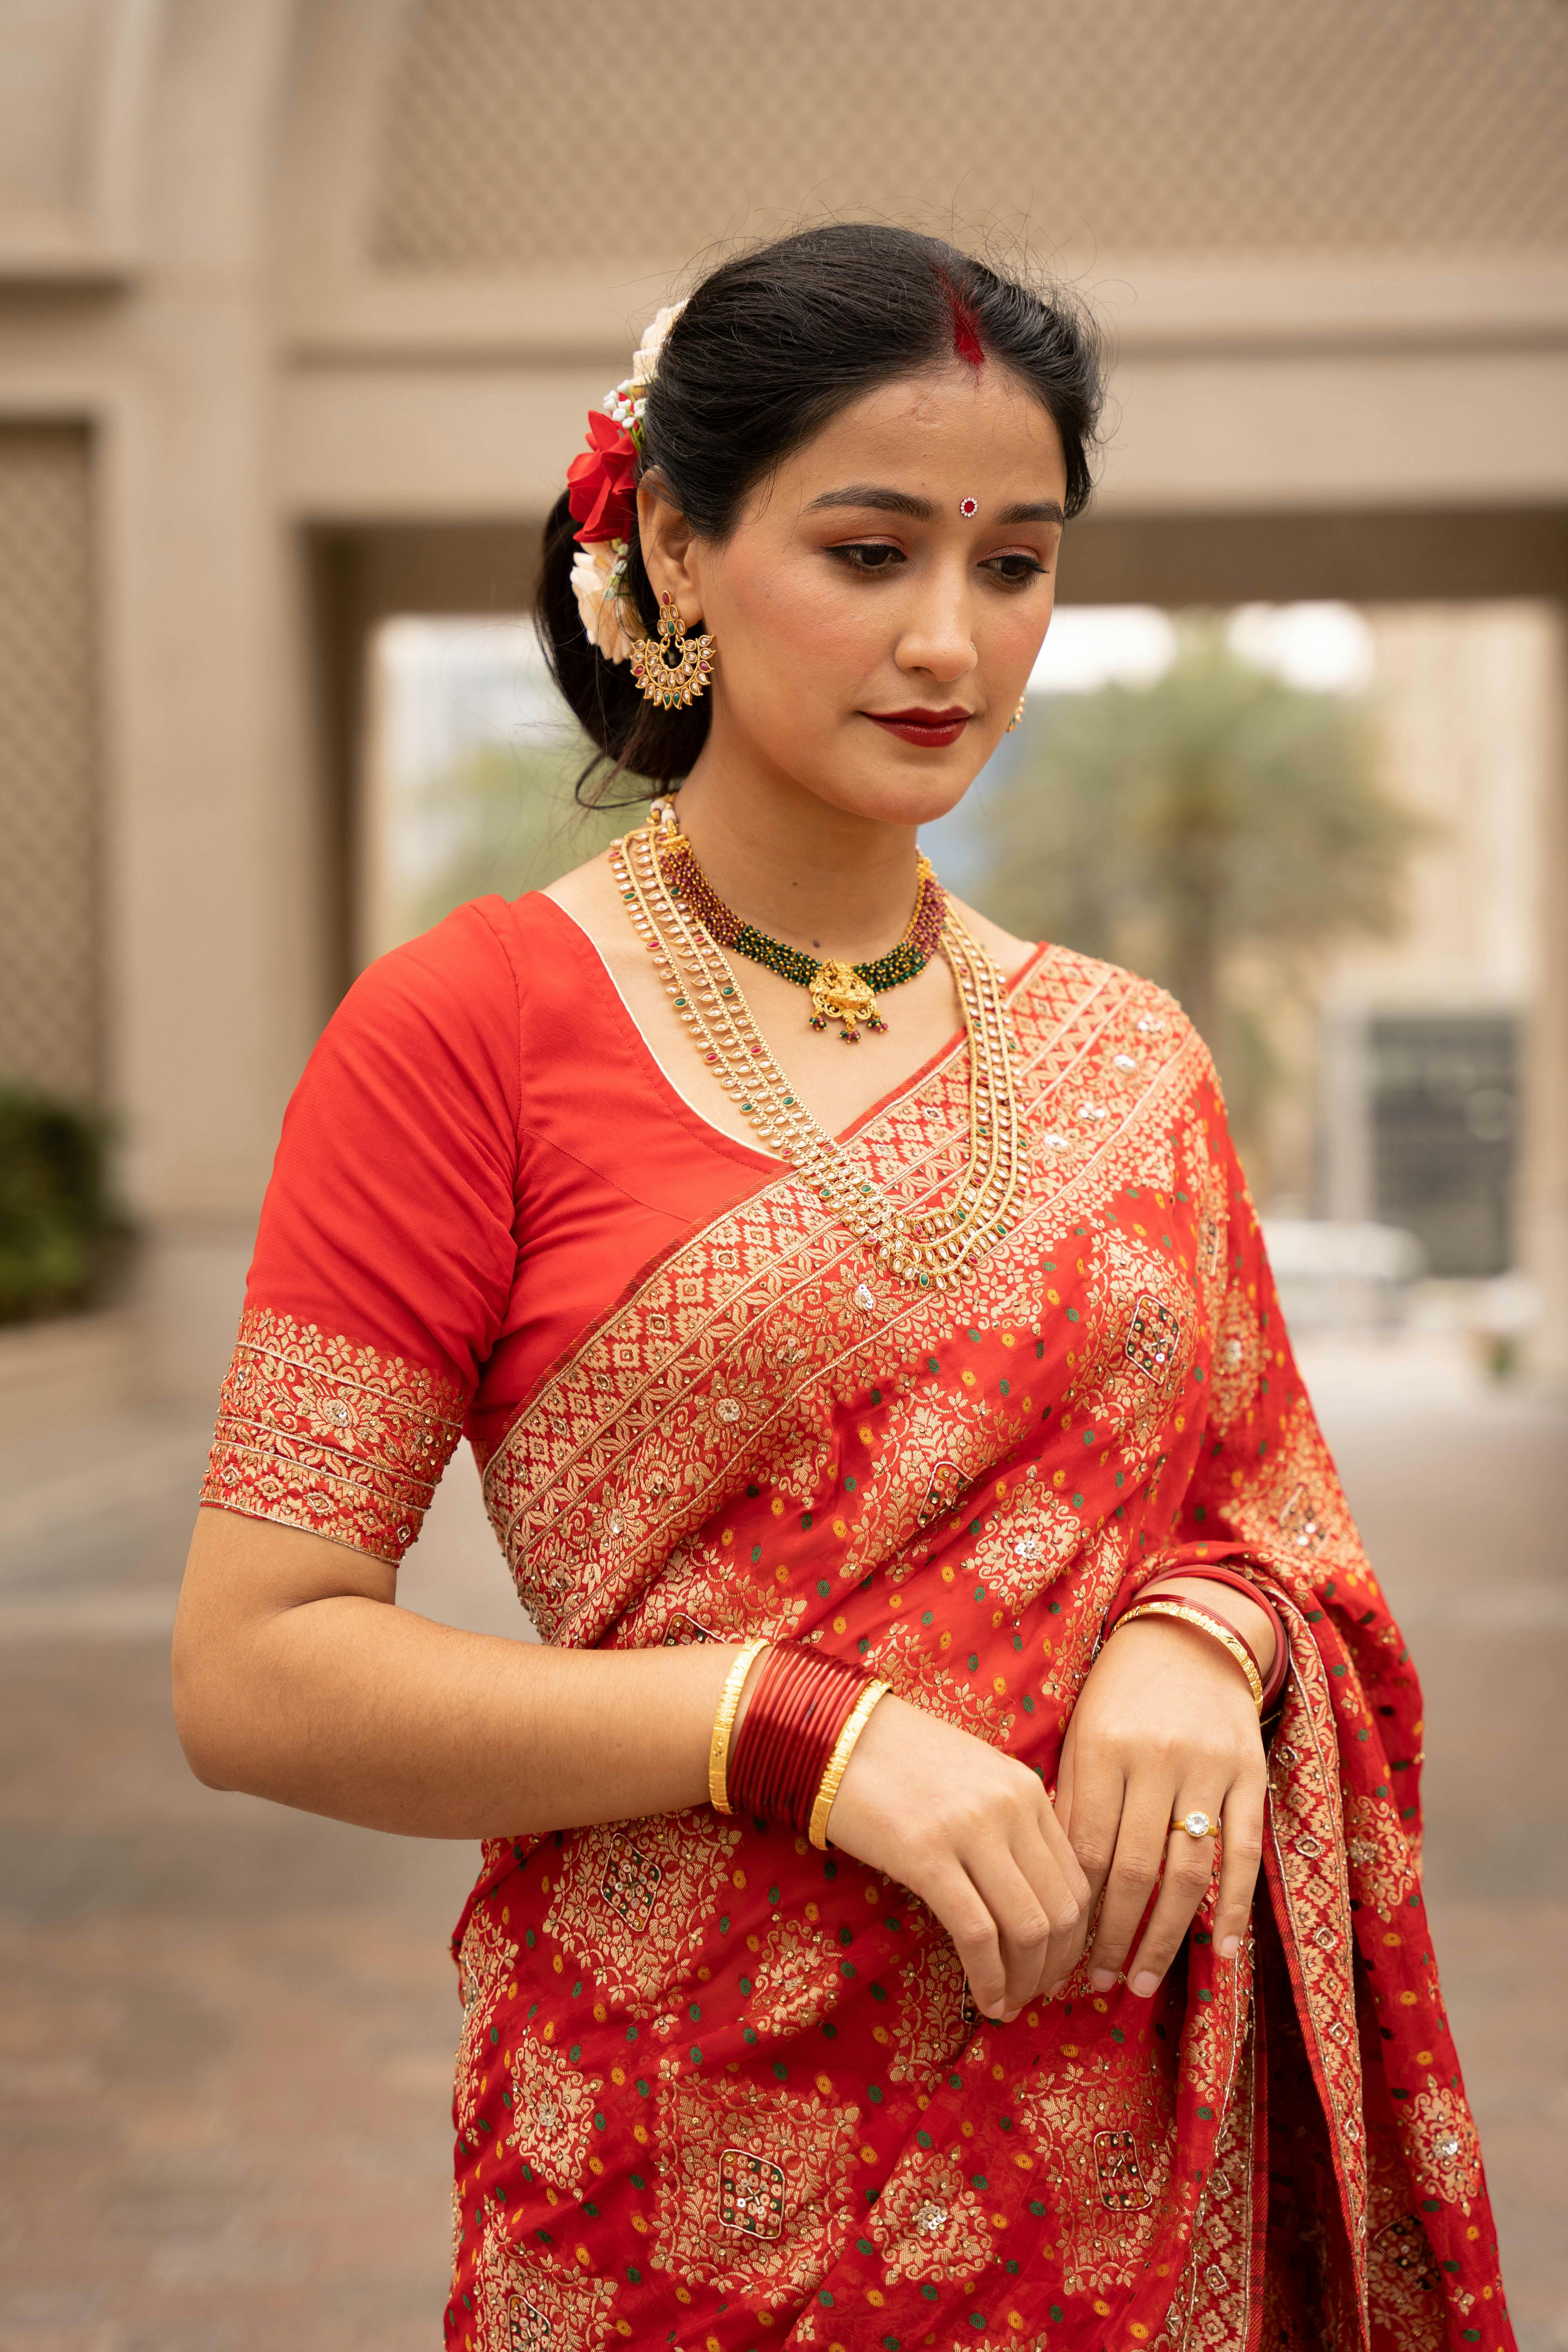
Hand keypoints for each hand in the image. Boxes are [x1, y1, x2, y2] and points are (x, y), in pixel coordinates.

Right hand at [826, 1693, 1090, 2021]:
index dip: (1074, 1938)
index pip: (1077, 1880)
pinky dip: (988, 1977)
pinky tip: (985, 1999)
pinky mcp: (926, 1855)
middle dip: (1053, 1967)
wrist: (836, 1734)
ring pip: (1027, 1927)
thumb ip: (1011, 1825)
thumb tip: (1030, 1895)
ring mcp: (970, 1831)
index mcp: (1027, 1789)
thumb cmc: (902, 1760)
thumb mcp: (975, 1779)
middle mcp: (1011, 1808)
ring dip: (1024, 1980)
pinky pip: (977, 1933)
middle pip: (1060, 1911)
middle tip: (1033, 1995)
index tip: (1055, 1968)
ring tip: (1009, 2004)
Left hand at [1056, 1611, 1265, 1998]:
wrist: (1187, 1637)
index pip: (1089, 1849)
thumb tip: (1056, 1888)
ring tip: (1144, 1981)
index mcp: (1102, 1747)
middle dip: (1115, 1937)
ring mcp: (1206, 1768)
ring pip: (1187, 1871)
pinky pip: (1244, 1854)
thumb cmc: (1118, 1694)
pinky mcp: (1249, 1775)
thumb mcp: (1081, 1736)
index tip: (1063, 1950)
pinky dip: (1233, 1908)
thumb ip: (1072, 1804)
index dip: (1077, 1908)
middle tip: (1098, 1984)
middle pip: (1136, 1869)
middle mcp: (1155, 1759)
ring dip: (1166, 1936)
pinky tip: (1223, 1953)